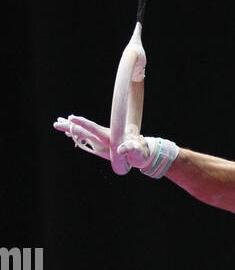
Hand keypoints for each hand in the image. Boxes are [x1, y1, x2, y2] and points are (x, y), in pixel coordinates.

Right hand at [53, 115, 175, 176]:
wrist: (143, 151)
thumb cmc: (139, 151)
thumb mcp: (136, 150)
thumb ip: (129, 148)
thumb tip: (122, 149)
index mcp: (109, 135)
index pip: (93, 127)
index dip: (82, 123)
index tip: (70, 118)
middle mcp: (103, 134)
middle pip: (84, 129)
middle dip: (70, 126)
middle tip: (56, 122)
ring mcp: (101, 137)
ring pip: (83, 131)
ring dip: (70, 128)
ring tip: (58, 123)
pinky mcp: (102, 142)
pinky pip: (86, 137)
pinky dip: (76, 134)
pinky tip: (68, 134)